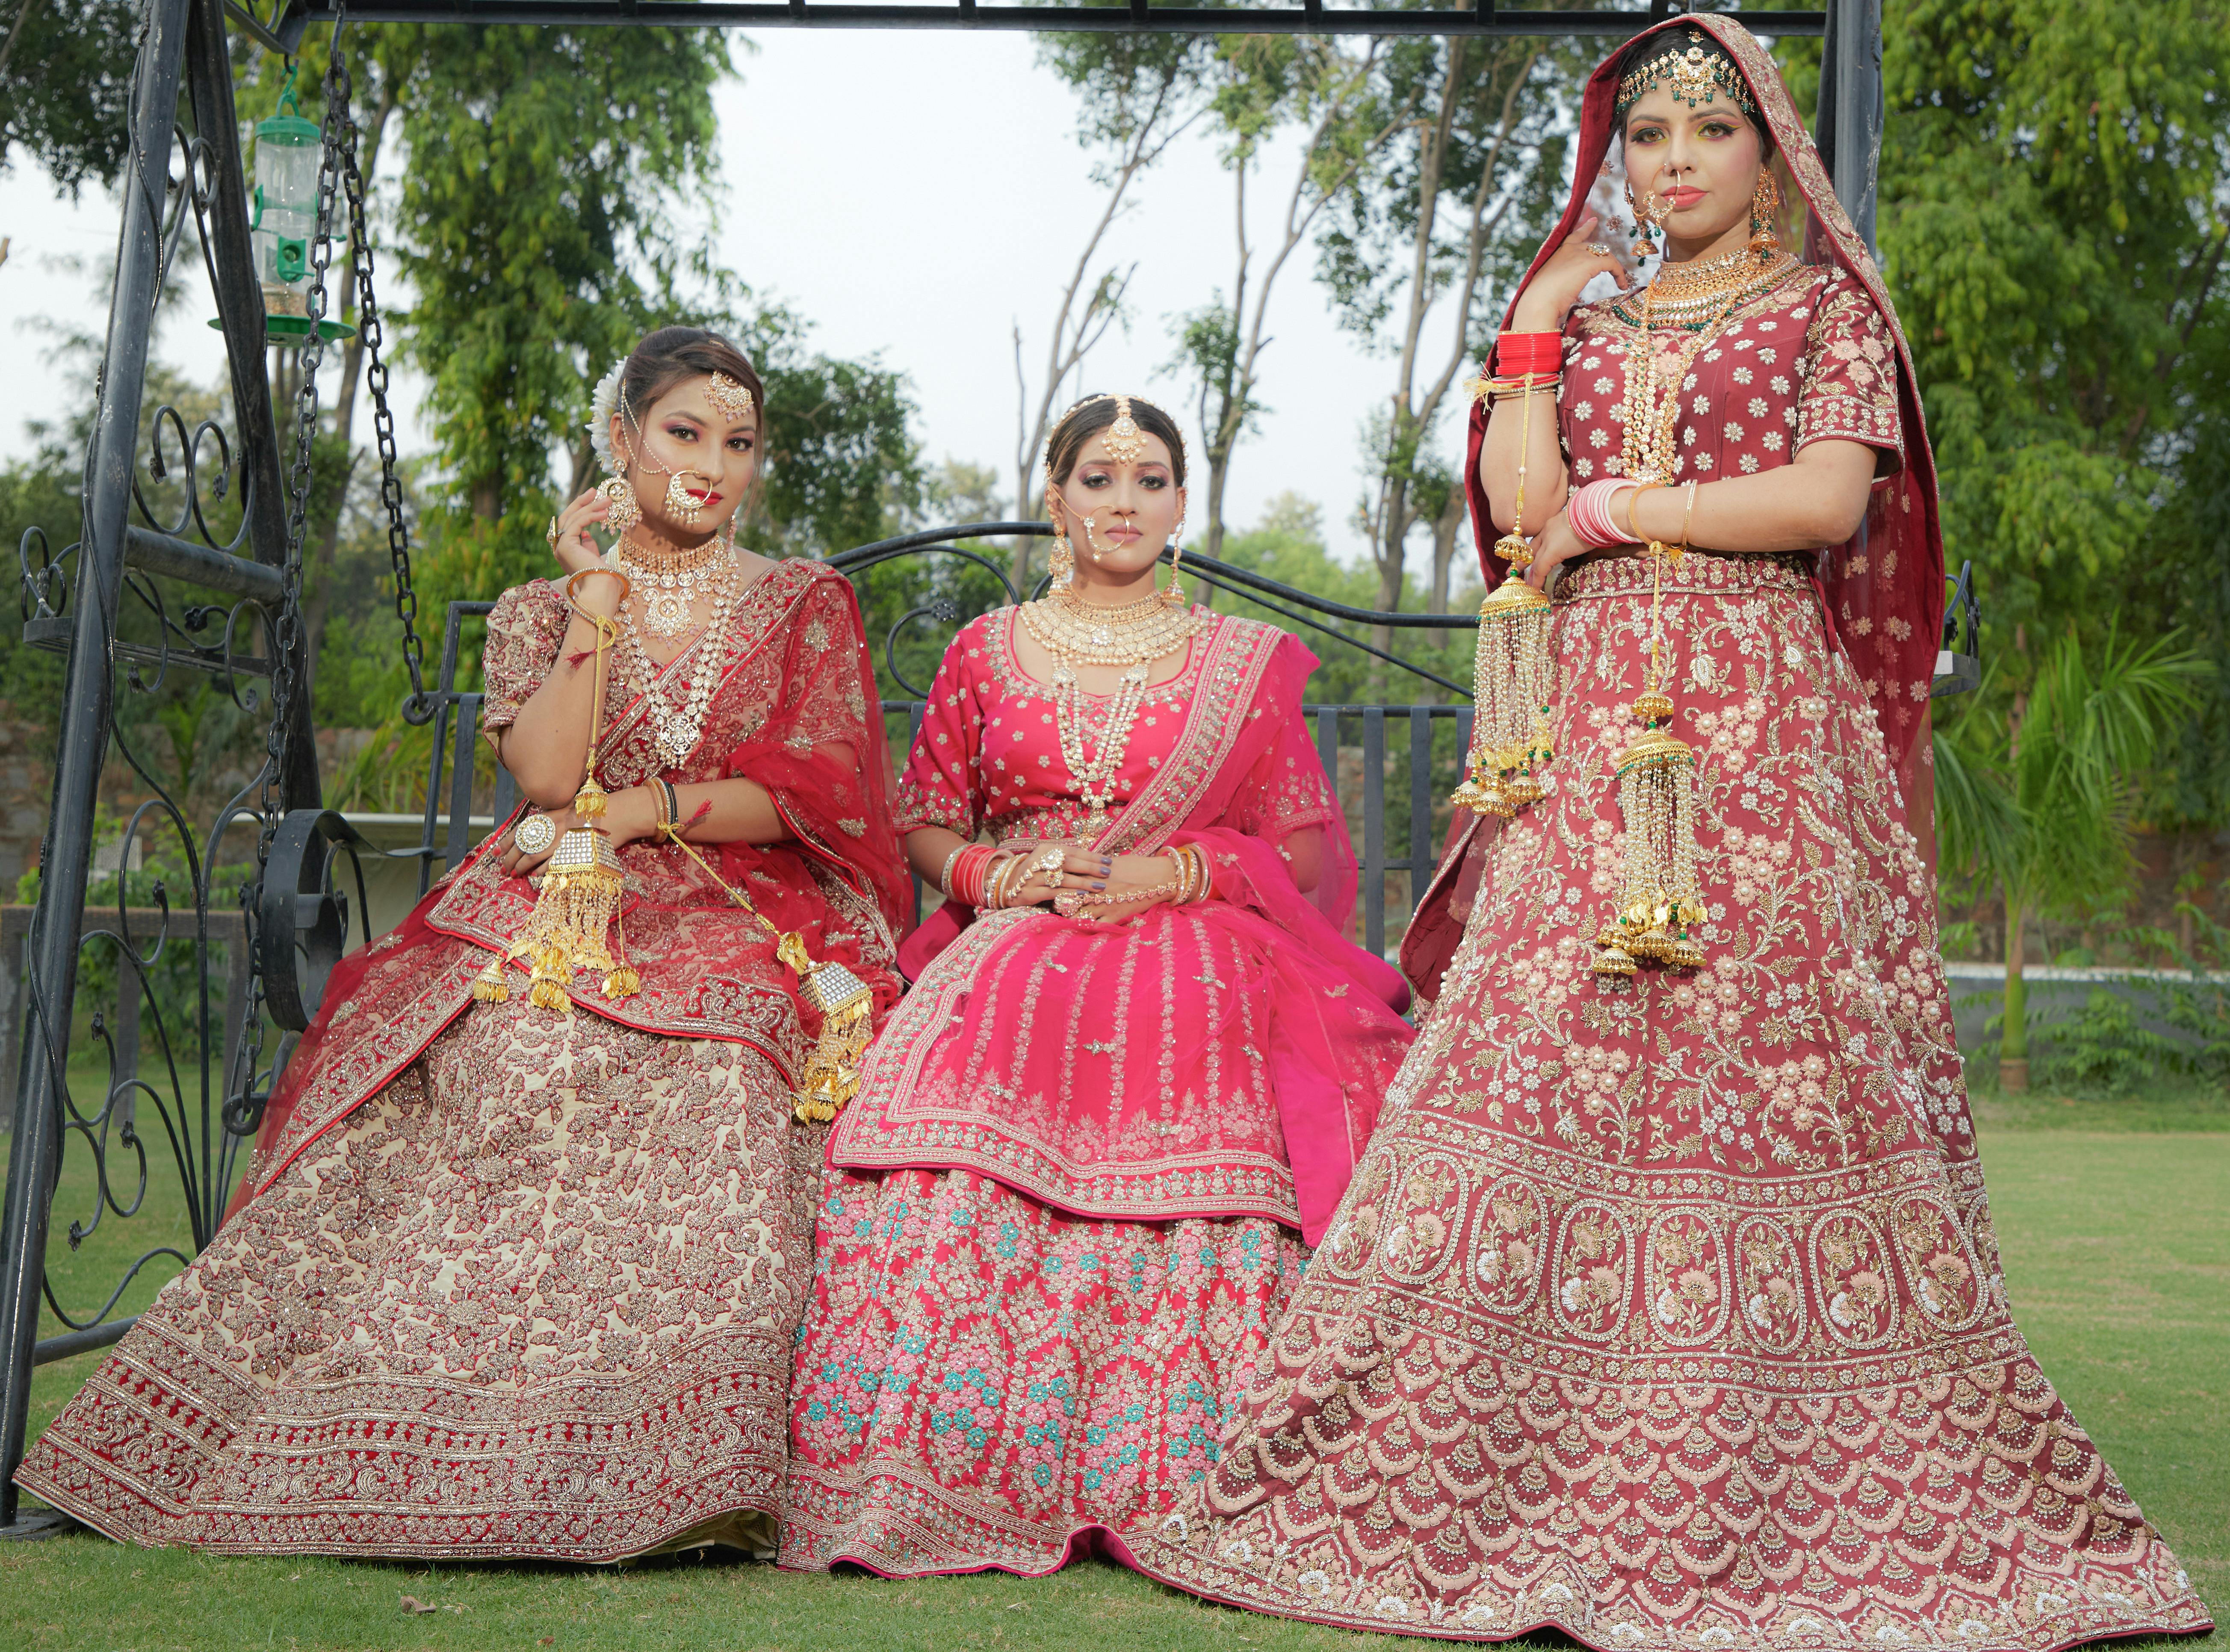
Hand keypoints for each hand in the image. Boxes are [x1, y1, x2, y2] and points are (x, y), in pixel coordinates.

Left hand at [498, 788, 654, 876]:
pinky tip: (536, 876)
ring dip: (521, 867)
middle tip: (503, 868)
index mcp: (548, 816)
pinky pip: (551, 865)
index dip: (505, 842)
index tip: (496, 851)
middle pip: (523, 846)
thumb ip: (551, 820)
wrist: (616, 814)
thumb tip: (536, 831)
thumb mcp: (567, 810)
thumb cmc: (593, 811)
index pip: (520, 830)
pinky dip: (541, 872)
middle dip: (509, 859)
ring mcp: (561, 841)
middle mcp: (551, 828)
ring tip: (514, 874)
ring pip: (533, 857)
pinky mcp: (571, 853)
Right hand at [547, 486, 613, 577]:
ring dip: (591, 507)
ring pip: (573, 519)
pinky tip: (605, 513)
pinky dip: (591, 516)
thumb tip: (587, 535)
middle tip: (594, 491)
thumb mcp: (594, 557)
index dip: (579, 510)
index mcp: (565, 551)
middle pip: (567, 518)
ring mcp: (560, 547)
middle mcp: (559, 548)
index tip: (593, 499)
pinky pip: (578, 524)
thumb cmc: (603, 578)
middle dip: (581, 503)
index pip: (569, 524)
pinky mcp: (566, 545)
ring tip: (608, 501)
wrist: (602, 590)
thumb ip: (589, 546)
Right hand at [992, 840, 1113, 906]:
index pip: (1072, 851)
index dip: (1091, 856)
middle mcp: (1038, 861)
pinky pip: (1053, 892)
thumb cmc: (1038, 872)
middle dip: (1090, 867)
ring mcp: (1032, 877)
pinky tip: (1082, 895)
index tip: (1108, 861)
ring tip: (1100, 886)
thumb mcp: (1050, 860)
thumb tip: (1096, 859)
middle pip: (1068, 863)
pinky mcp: (1030, 892)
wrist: (1009, 885)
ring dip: (1083, 882)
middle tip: (1107, 872)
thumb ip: (1068, 858)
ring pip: (1062, 878)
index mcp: (1045, 849)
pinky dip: (1069, 893)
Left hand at [1057, 853, 1188, 923]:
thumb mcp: (1113, 862)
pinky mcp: (1115, 916)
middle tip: (1052, 903)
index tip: (1051, 886)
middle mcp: (1097, 888)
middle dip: (1059, 901)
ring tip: (1065, 915)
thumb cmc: (1137, 866)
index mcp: (1095, 872)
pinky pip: (1096, 927)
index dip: (1057, 883)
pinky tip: (1082, 926)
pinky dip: (1088, 926)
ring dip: (1070, 915)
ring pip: (1078, 913)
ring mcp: (1105, 904)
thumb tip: (1080, 866)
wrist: (1160, 877)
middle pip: (1069, 897)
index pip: (1068, 879)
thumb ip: (1094, 866)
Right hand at [1508, 213, 1628, 332]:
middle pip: (1595, 247)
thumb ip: (1560, 276)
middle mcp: (1570, 248)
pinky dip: (1619, 273)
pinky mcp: (1589, 263)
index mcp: (1558, 251)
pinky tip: (1621, 285)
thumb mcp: (1550, 282)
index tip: (1593, 221)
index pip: (1575, 235)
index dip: (1586, 228)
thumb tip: (1569, 283)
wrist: (1539, 302)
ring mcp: (1580, 254)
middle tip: (1615, 269)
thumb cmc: (1540, 299)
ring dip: (1615, 267)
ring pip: (1605, 255)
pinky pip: (1611, 263)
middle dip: (1605, 257)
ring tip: (1620, 281)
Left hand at [1523, 510, 1596, 592]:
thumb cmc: (1596, 515)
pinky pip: (1541, 568)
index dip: (1533, 549)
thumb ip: (1579, 529)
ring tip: (1525, 585)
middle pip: (1531, 549)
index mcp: (1554, 522)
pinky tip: (1536, 588)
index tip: (1527, 555)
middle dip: (1523, 561)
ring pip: (1534, 560)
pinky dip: (1537, 580)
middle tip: (1513, 570)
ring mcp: (1549, 541)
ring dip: (1529, 574)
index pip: (1539, 538)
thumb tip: (1587, 536)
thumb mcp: (1584, 522)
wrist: (1597, 512)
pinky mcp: (1553, 551)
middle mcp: (1548, 530)